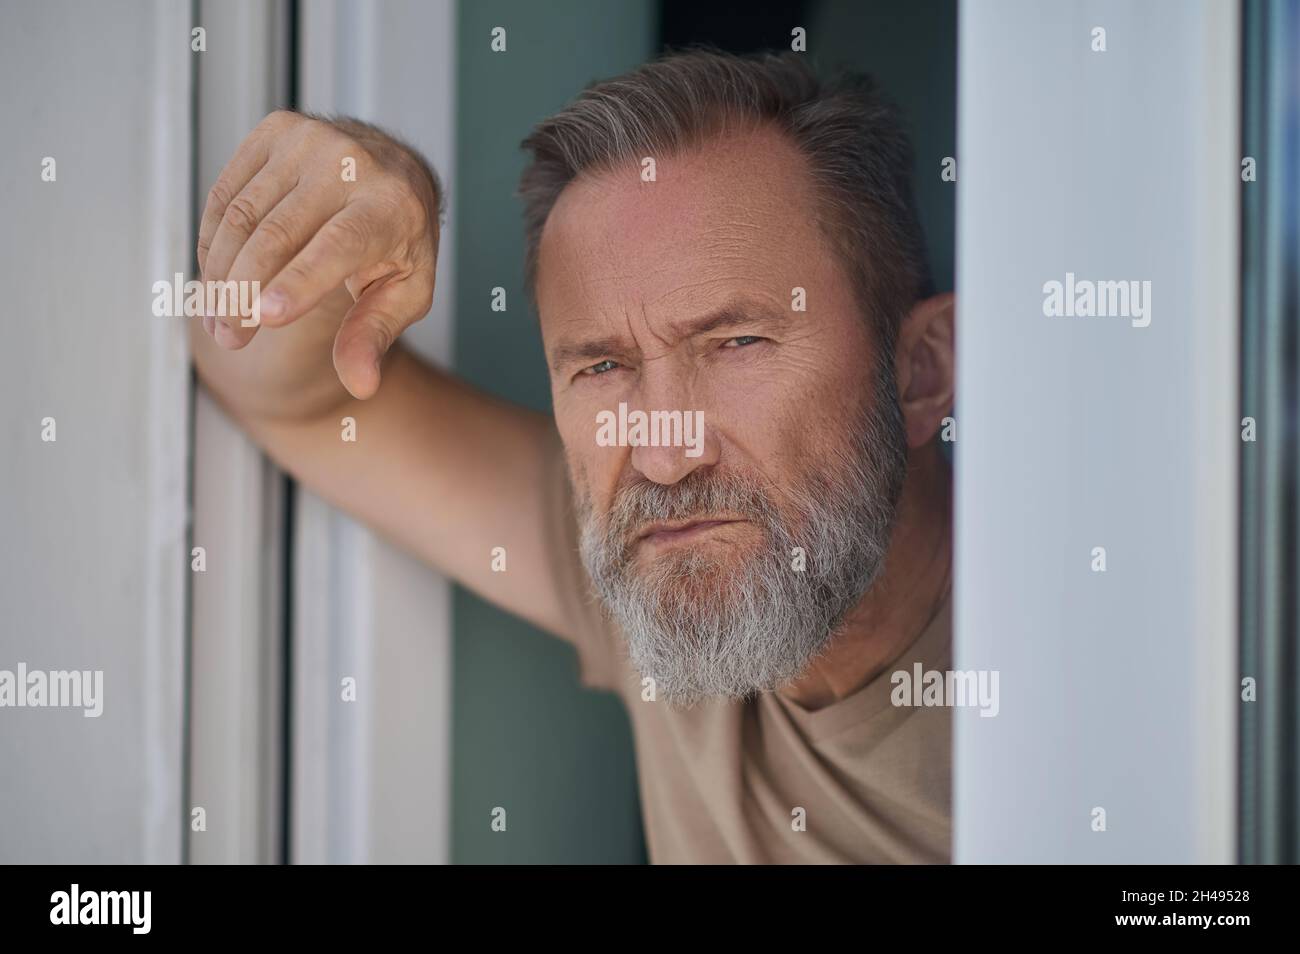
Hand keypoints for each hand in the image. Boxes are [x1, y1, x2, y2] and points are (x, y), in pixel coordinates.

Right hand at [196, 110, 440, 397]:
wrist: (394, 171)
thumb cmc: (399, 241)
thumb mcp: (406, 292)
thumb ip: (376, 334)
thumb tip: (361, 384)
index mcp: (390, 204)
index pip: (338, 245)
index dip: (300, 281)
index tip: (265, 317)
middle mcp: (349, 162)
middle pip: (277, 233)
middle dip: (244, 291)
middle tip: (231, 337)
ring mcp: (308, 141)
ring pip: (242, 215)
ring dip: (221, 273)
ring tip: (218, 320)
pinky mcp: (274, 132)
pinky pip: (227, 194)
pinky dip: (215, 241)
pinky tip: (217, 278)